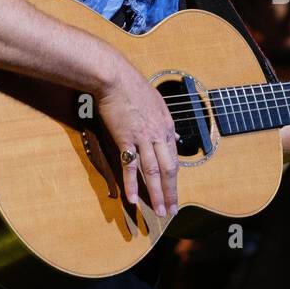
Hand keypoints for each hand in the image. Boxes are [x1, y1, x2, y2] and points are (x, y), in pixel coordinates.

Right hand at [94, 58, 180, 217]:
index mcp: (166, 125)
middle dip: (171, 192)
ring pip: (153, 171)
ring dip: (157, 193)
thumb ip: (165, 122)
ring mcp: (143, 138)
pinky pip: (130, 166)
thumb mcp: (157, 102)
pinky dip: (132, 184)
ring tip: (160, 210)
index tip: (174, 191)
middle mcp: (159, 134)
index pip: (174, 157)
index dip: (175, 177)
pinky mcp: (125, 139)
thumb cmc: (132, 86)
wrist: (115, 77)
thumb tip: (174, 136)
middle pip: (168, 169)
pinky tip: (134, 199)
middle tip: (173, 210)